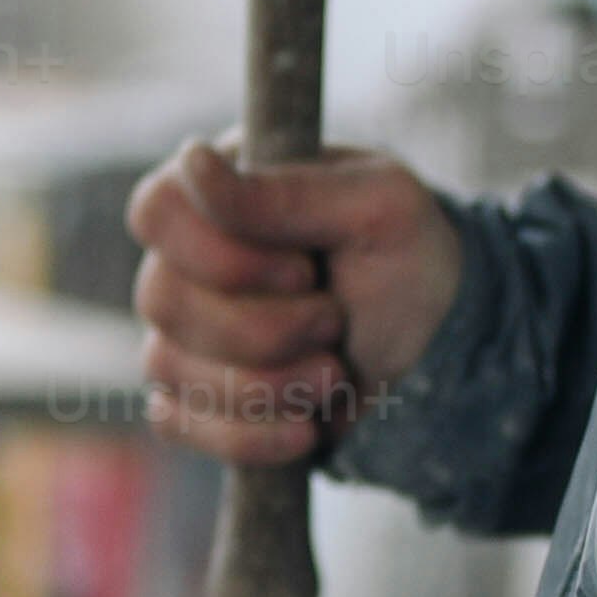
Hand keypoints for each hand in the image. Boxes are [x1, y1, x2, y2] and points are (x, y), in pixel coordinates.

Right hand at [125, 138, 463, 464]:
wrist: (439, 355)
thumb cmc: (410, 261)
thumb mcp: (378, 208)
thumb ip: (286, 191)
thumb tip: (192, 162)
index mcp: (220, 191)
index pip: (157, 211)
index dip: (222, 254)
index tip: (303, 269)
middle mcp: (185, 259)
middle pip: (160, 298)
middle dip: (265, 327)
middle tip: (333, 319)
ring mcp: (182, 332)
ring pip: (167, 366)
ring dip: (270, 383)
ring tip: (334, 371)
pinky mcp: (191, 398)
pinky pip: (175, 425)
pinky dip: (251, 434)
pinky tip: (306, 426)